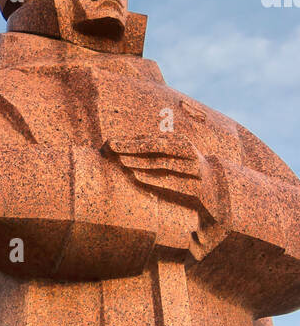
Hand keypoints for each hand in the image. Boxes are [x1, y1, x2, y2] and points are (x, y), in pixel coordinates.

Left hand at [103, 134, 221, 221]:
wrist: (214, 184)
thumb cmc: (185, 166)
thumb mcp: (172, 152)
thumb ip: (154, 147)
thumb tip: (128, 141)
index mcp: (180, 141)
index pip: (151, 140)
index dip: (130, 141)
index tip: (111, 143)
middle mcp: (187, 151)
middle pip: (156, 147)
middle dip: (132, 148)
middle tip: (113, 148)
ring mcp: (192, 167)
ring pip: (162, 163)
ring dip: (140, 163)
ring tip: (122, 162)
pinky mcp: (194, 184)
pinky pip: (169, 181)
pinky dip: (152, 179)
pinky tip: (136, 176)